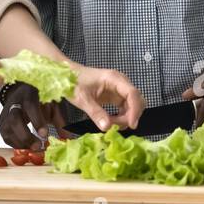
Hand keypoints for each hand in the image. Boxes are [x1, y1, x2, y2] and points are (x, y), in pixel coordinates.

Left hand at [0, 63, 146, 147]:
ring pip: (132, 106)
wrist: (66, 75)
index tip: (131, 125)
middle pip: (137, 101)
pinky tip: (110, 121)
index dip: (135, 110)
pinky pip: (125, 108)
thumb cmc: (72, 82)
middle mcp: (120, 82)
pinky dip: (121, 117)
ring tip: (109, 124)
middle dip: (130, 116)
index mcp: (114, 79)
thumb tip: (107, 128)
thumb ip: (95, 113)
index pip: (133, 94)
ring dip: (125, 118)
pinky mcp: (116, 96)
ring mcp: (119, 89)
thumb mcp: (82, 99)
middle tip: (114, 126)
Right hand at [0, 83, 68, 148]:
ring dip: (21, 142)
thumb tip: (68, 138)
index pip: (30, 106)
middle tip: (39, 146)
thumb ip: (59, 120)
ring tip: (35, 148)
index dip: (37, 121)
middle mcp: (14, 102)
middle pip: (14, 119)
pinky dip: (16, 144)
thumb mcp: (51, 104)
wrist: (22, 92)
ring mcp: (5, 112)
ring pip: (7, 129)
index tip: (45, 134)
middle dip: (26, 136)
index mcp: (29, 94)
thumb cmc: (39, 99)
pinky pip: (5, 136)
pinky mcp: (1, 122)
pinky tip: (27, 146)